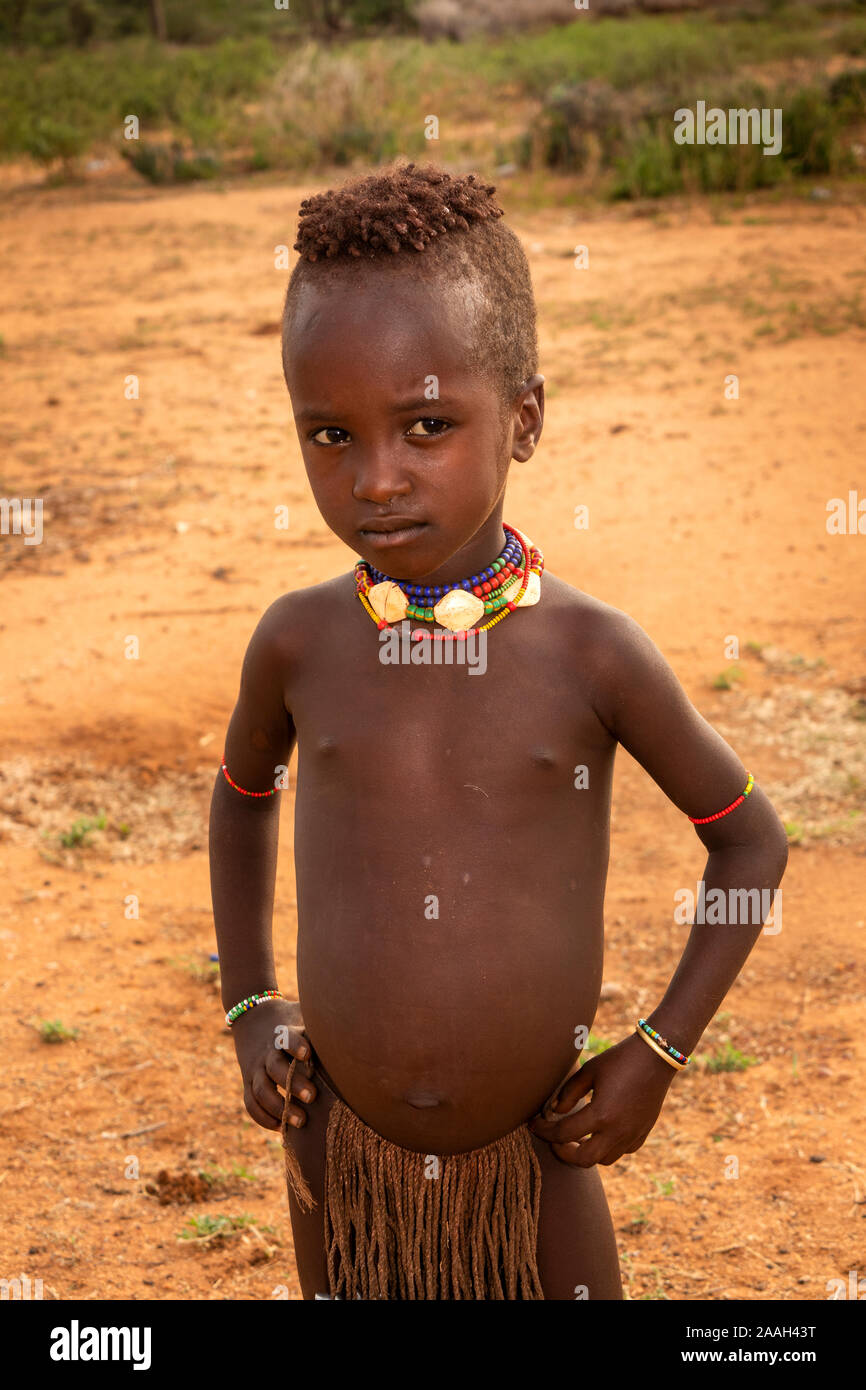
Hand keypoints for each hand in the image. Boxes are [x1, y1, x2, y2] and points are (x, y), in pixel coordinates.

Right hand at [230, 997, 317, 1131]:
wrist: (254, 1018)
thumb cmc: (292, 1022)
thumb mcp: (304, 1016)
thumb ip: (322, 1025)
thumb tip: (355, 1029)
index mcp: (282, 1034)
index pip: (285, 1037)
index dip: (294, 1044)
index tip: (307, 1054)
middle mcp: (267, 1053)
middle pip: (275, 1067)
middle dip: (292, 1084)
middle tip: (312, 1096)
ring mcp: (255, 1069)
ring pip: (261, 1089)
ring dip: (279, 1107)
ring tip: (301, 1121)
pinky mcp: (248, 1083)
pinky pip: (250, 1103)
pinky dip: (263, 1117)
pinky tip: (281, 1127)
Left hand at [529, 1032, 677, 1166]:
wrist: (657, 1057)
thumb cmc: (619, 1059)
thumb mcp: (590, 1071)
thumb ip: (569, 1092)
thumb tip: (555, 1110)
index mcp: (601, 1114)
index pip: (563, 1133)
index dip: (544, 1131)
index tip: (533, 1124)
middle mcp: (617, 1131)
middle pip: (583, 1160)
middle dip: (563, 1153)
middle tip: (554, 1140)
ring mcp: (632, 1135)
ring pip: (604, 1160)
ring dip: (586, 1153)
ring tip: (576, 1138)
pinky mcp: (643, 1133)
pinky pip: (622, 1151)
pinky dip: (608, 1148)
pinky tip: (600, 1133)